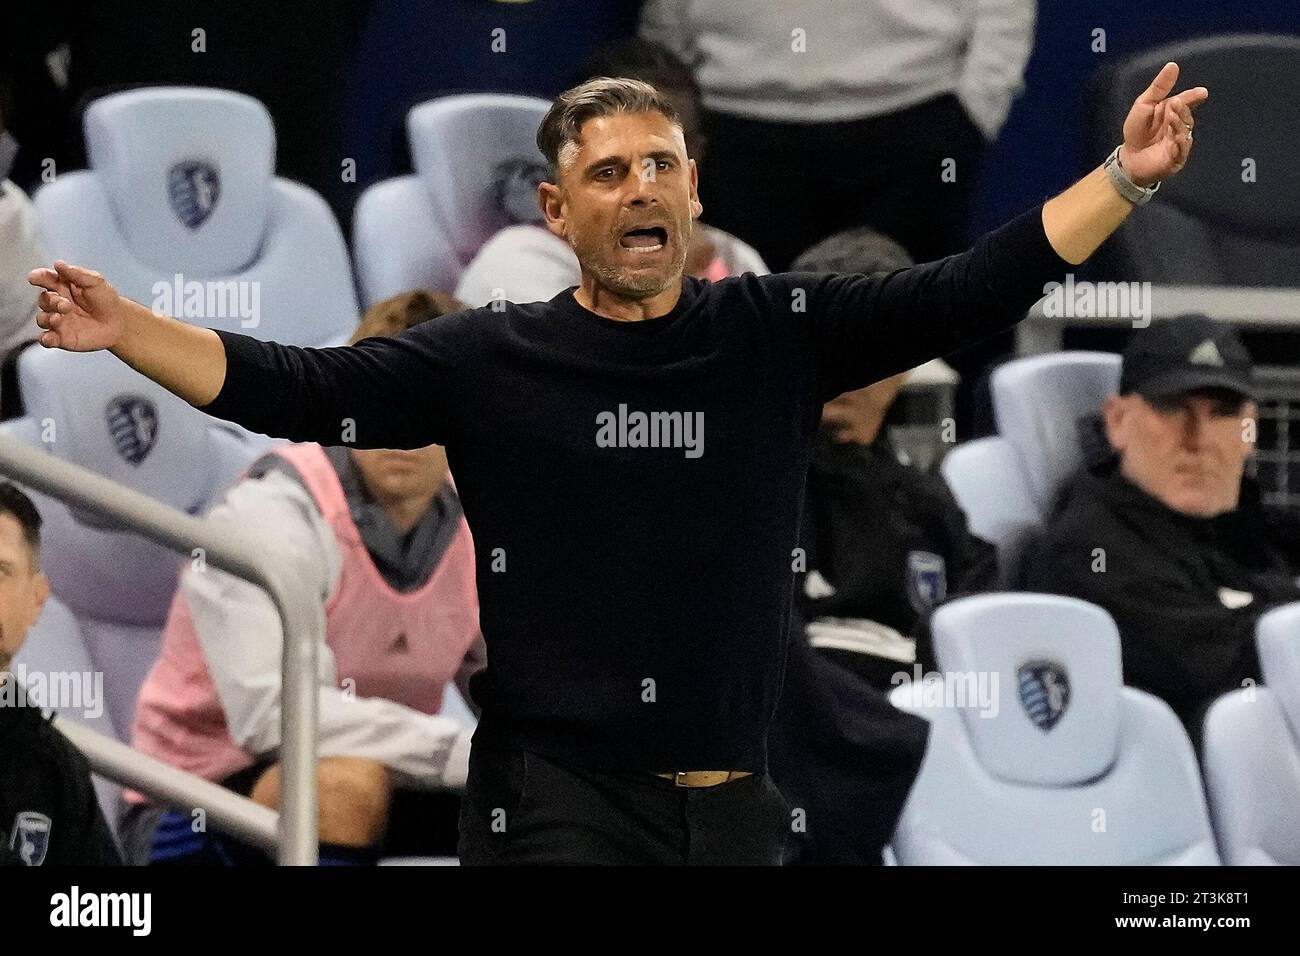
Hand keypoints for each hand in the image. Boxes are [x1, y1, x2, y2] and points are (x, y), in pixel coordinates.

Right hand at [27, 260, 128, 351]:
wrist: (119, 322)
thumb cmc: (106, 299)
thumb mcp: (96, 282)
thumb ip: (77, 274)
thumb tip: (58, 264)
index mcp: (61, 286)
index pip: (43, 279)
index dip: (37, 277)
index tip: (35, 278)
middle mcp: (56, 303)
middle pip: (43, 299)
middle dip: (51, 301)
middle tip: (66, 305)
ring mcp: (58, 321)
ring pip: (42, 319)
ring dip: (47, 318)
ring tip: (59, 318)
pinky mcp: (62, 337)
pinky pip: (47, 339)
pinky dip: (45, 339)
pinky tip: (50, 338)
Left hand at [1118, 61, 1207, 186]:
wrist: (1128, 158)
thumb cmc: (1136, 131)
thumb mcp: (1144, 104)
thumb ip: (1159, 87)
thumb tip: (1173, 65)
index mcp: (1173, 112)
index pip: (1187, 102)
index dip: (1194, 97)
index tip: (1201, 93)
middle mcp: (1179, 126)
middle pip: (1187, 116)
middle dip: (1183, 109)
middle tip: (1176, 104)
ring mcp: (1179, 142)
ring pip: (1185, 132)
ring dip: (1180, 123)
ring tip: (1171, 117)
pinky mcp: (1176, 158)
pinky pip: (1183, 150)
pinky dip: (1181, 142)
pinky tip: (1177, 137)